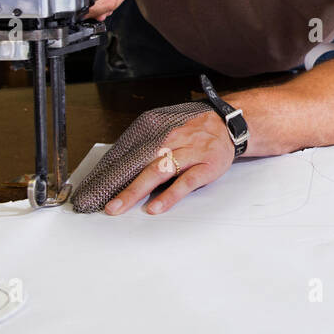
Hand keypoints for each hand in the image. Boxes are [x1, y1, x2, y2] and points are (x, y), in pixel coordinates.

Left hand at [104, 111, 234, 215]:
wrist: (231, 126)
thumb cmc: (200, 133)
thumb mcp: (176, 134)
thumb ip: (156, 150)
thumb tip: (129, 170)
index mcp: (163, 136)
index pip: (136, 155)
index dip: (118, 173)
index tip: (102, 189)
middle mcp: (174, 142)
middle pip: (144, 165)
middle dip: (124, 186)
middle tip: (109, 205)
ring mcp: (191, 154)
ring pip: (160, 171)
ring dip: (138, 190)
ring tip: (122, 206)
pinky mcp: (206, 166)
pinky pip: (185, 182)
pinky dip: (169, 195)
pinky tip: (156, 207)